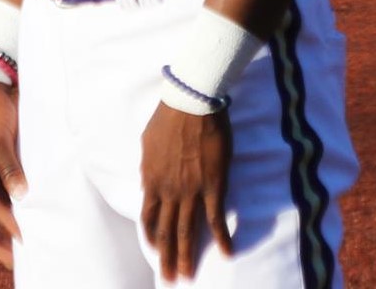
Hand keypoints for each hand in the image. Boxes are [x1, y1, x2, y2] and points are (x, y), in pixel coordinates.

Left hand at [140, 101, 232, 281]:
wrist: (190, 104)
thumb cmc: (168, 117)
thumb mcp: (148, 143)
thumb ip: (148, 165)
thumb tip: (147, 176)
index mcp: (151, 180)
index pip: (148, 217)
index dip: (151, 237)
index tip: (155, 251)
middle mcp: (169, 191)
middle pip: (166, 231)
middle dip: (167, 257)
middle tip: (169, 278)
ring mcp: (191, 191)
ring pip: (187, 231)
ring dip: (187, 256)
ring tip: (188, 275)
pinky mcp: (213, 186)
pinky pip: (216, 218)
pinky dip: (222, 238)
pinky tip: (227, 253)